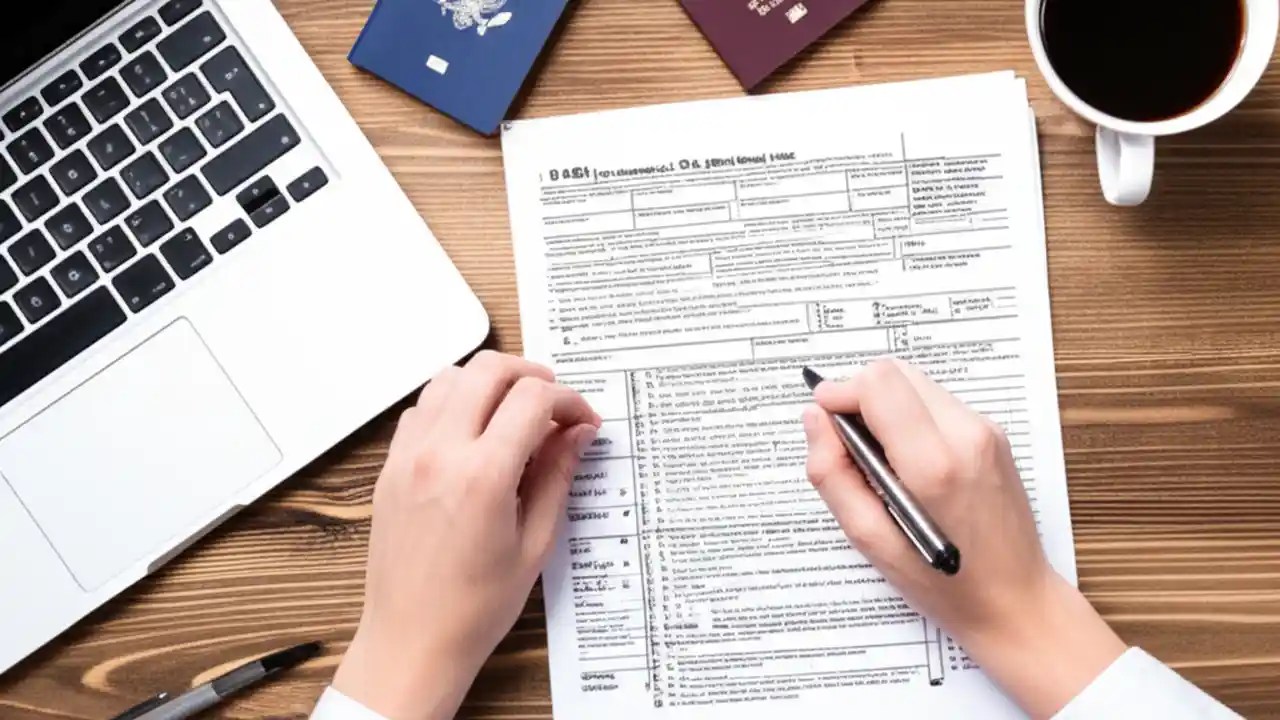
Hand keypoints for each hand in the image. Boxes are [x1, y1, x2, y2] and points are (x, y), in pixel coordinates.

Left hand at [333, 351, 600, 719]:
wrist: (411, 641)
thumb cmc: (475, 607)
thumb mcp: (534, 543)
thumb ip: (558, 476)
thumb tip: (578, 433)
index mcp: (483, 475)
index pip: (533, 398)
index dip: (569, 401)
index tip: (583, 422)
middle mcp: (440, 453)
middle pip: (488, 369)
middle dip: (531, 376)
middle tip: (554, 404)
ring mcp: (408, 455)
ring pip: (449, 377)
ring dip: (488, 383)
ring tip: (515, 413)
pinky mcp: (390, 466)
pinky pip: (422, 408)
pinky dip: (453, 403)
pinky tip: (475, 434)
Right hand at [803, 359, 1124, 719]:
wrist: (1016, 601)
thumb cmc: (946, 584)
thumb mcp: (871, 539)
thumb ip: (832, 474)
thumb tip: (814, 420)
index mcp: (934, 465)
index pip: (879, 383)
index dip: (841, 393)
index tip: (825, 421)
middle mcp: (966, 436)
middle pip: (895, 373)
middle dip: (860, 397)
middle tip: (848, 445)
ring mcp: (986, 432)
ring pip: (915, 384)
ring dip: (886, 408)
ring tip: (880, 461)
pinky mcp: (993, 435)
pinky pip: (937, 403)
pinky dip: (910, 419)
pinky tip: (908, 464)